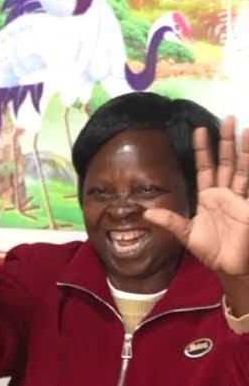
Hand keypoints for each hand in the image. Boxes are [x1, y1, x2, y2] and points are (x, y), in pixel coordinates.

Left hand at [144, 117, 248, 276]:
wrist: (229, 267)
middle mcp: (225, 193)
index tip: (200, 130)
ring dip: (244, 149)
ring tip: (245, 128)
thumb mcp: (186, 234)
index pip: (205, 167)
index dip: (203, 149)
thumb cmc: (210, 251)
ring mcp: (239, 198)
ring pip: (241, 168)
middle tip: (229, 118)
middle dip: (226, 141)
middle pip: (226, 161)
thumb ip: (169, 221)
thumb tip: (146, 213)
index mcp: (208, 197)